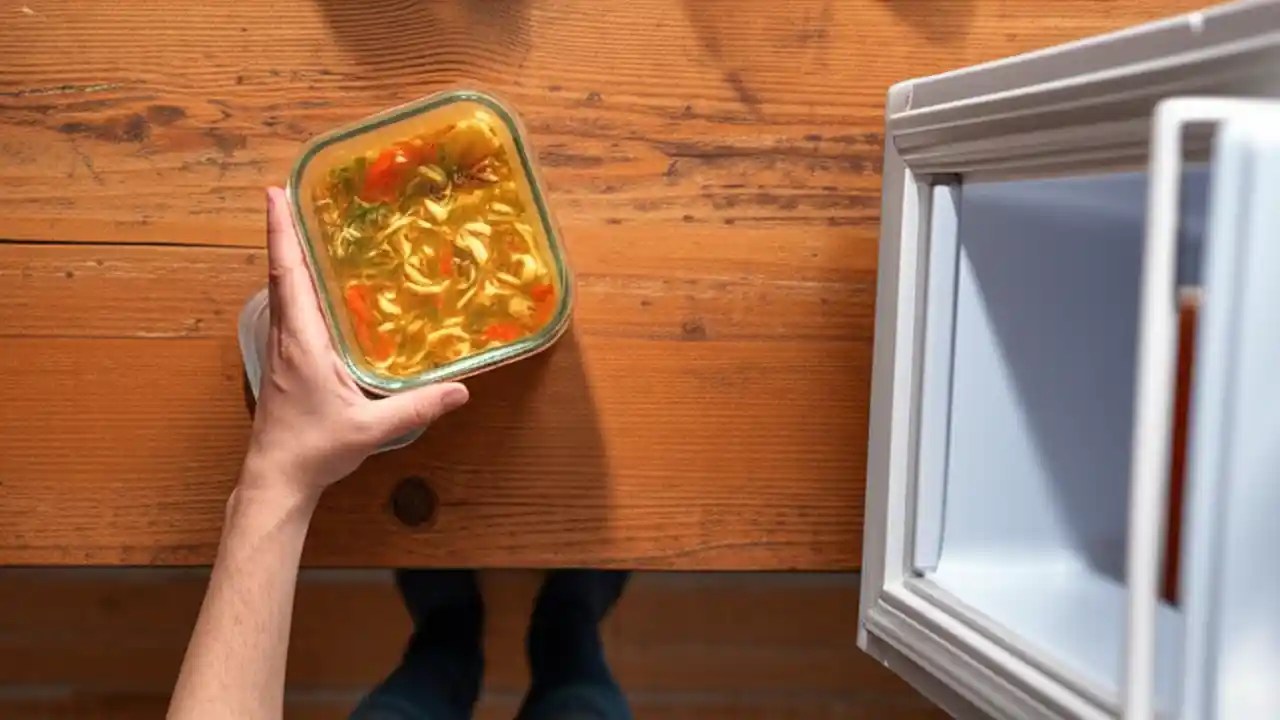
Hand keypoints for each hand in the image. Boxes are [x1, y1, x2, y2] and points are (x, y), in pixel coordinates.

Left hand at [242, 187, 468, 502]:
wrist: (276, 479)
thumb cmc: (315, 450)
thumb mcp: (372, 428)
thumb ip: (417, 406)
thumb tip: (461, 390)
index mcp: (302, 342)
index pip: (289, 276)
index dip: (282, 233)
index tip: (275, 194)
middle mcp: (285, 339)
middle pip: (280, 274)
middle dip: (284, 233)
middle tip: (290, 195)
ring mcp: (280, 351)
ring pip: (281, 293)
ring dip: (287, 259)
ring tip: (303, 230)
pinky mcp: (283, 365)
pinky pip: (287, 313)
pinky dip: (294, 288)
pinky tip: (312, 289)